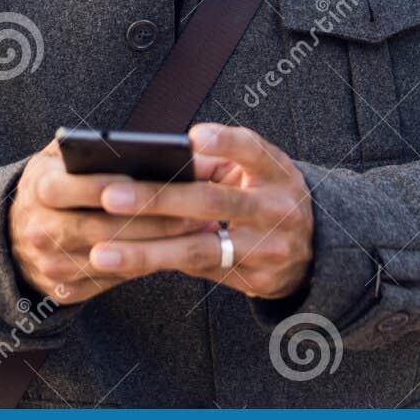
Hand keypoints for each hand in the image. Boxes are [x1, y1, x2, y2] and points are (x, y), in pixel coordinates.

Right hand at [9, 137, 213, 303]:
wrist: (13, 233)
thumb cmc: (55, 184)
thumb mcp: (60, 158)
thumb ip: (91, 148)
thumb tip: (141, 146)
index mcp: (39, 188)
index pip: (81, 187)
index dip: (120, 186)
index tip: (161, 181)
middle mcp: (41, 229)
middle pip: (105, 228)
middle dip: (154, 221)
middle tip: (197, 212)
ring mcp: (50, 264)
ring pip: (113, 259)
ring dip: (159, 247)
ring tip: (198, 232)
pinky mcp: (63, 290)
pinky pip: (111, 282)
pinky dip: (145, 267)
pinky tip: (176, 253)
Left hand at [88, 124, 313, 299]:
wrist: (318, 250)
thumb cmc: (270, 194)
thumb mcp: (261, 170)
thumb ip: (219, 161)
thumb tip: (156, 158)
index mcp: (275, 171)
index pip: (251, 150)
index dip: (224, 144)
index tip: (192, 138)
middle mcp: (275, 209)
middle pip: (213, 202)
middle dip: (158, 199)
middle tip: (109, 196)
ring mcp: (266, 249)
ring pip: (199, 249)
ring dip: (146, 252)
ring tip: (101, 252)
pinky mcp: (255, 280)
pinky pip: (198, 273)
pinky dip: (159, 267)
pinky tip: (122, 267)